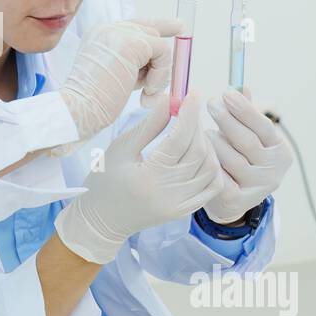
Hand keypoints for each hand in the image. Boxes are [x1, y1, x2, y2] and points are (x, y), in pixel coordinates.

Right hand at [55, 92, 222, 263]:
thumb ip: (149, 125)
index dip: (188, 114)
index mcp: (148, 177)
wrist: (102, 220)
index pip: (179, 140)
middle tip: (189, 111)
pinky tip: (202, 154)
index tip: (191, 95)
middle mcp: (169, 194)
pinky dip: (213, 167)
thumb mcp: (121, 148)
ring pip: (210, 169)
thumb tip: (169, 99)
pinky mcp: (185, 211)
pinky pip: (212, 187)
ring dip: (207, 145)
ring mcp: (180, 206)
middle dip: (197, 126)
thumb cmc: (105, 180)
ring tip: (193, 132)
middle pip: (198, 153)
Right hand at [56, 18, 181, 145]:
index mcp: (100, 35)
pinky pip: (164, 52)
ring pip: (159, 44)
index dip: (159, 26)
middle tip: (158, 81)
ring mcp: (120, 33)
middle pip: (151, 30)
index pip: (135, 25)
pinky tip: (147, 92)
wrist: (78, 109)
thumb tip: (159, 60)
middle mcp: (108, 29)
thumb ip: (132, 63)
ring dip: (159, 73)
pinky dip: (161, 75)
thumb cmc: (92, 102)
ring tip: (146, 94)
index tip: (179, 27)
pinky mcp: (134, 43)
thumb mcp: (113, 75)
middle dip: (162, 57)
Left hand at [202, 88, 291, 224]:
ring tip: (204, 132)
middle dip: (227, 120)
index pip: (264, 127)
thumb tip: (241, 86)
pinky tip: (201, 153)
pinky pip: (219, 177)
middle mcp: (273, 172)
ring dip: (214, 142)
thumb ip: (246, 113)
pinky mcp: (238, 201)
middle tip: (211, 104)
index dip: (245, 110)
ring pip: (230, 158)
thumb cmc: (239, 156)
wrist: (232, 197)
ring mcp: (257, 189)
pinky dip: (209, 163)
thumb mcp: (246, 134)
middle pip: (247, 141)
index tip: (227, 93)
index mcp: (280, 151)